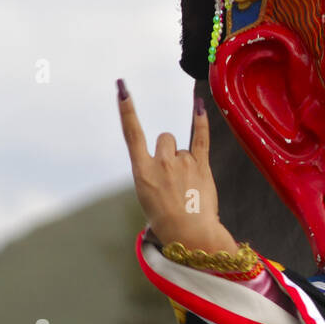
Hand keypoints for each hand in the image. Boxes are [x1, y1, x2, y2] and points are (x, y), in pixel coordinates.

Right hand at [117, 80, 236, 254]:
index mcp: (142, 171)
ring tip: (188, 183)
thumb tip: (162, 165)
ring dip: (184, 159)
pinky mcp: (201, 164)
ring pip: (182, 146)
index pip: (132, 134)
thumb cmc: (166, 219)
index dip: (126, 109)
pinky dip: (200, 120)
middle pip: (164, 138)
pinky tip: (199, 105)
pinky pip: (200, 136)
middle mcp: (161, 162)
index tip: (123, 89)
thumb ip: (152, 174)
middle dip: (168, 150)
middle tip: (174, 175)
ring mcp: (182, 162)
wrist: (190, 234)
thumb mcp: (147, 197)